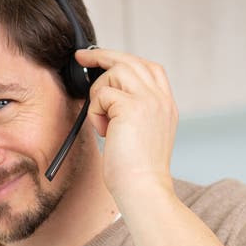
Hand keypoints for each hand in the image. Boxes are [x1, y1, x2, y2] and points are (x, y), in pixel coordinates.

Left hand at [75, 47, 178, 204]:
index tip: (102, 60)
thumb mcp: (141, 135)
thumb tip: (107, 95)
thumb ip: (133, 111)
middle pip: (130, 61)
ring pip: (115, 72)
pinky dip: (95, 112)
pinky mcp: (131, 107)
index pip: (149, 68)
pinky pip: (102, 94)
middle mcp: (160, 99)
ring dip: (98, 93)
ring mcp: (148, 100)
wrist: (143, 189)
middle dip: (102, 56)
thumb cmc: (136, 172)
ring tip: (102, 121)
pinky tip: (103, 132)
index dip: (124, 59)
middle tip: (81, 58)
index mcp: (165, 105)